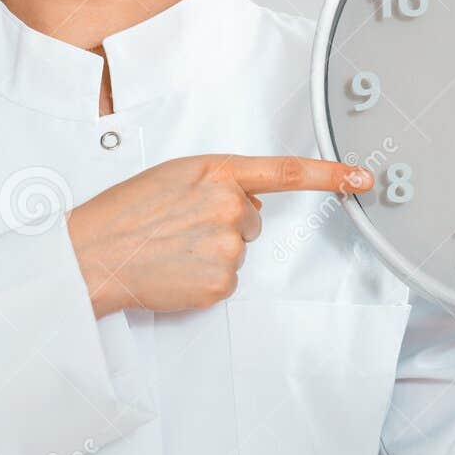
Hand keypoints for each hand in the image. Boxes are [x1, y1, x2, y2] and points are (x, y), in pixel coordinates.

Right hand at [66, 154, 373, 317]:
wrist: (93, 254)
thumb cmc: (123, 213)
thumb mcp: (172, 177)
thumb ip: (217, 182)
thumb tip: (249, 204)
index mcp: (217, 171)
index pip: (288, 171)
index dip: (331, 174)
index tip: (362, 177)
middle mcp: (229, 205)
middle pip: (253, 219)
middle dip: (224, 223)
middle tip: (179, 227)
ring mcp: (228, 246)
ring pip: (238, 251)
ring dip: (211, 252)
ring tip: (170, 249)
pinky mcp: (223, 282)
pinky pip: (227, 280)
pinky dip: (204, 279)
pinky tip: (175, 270)